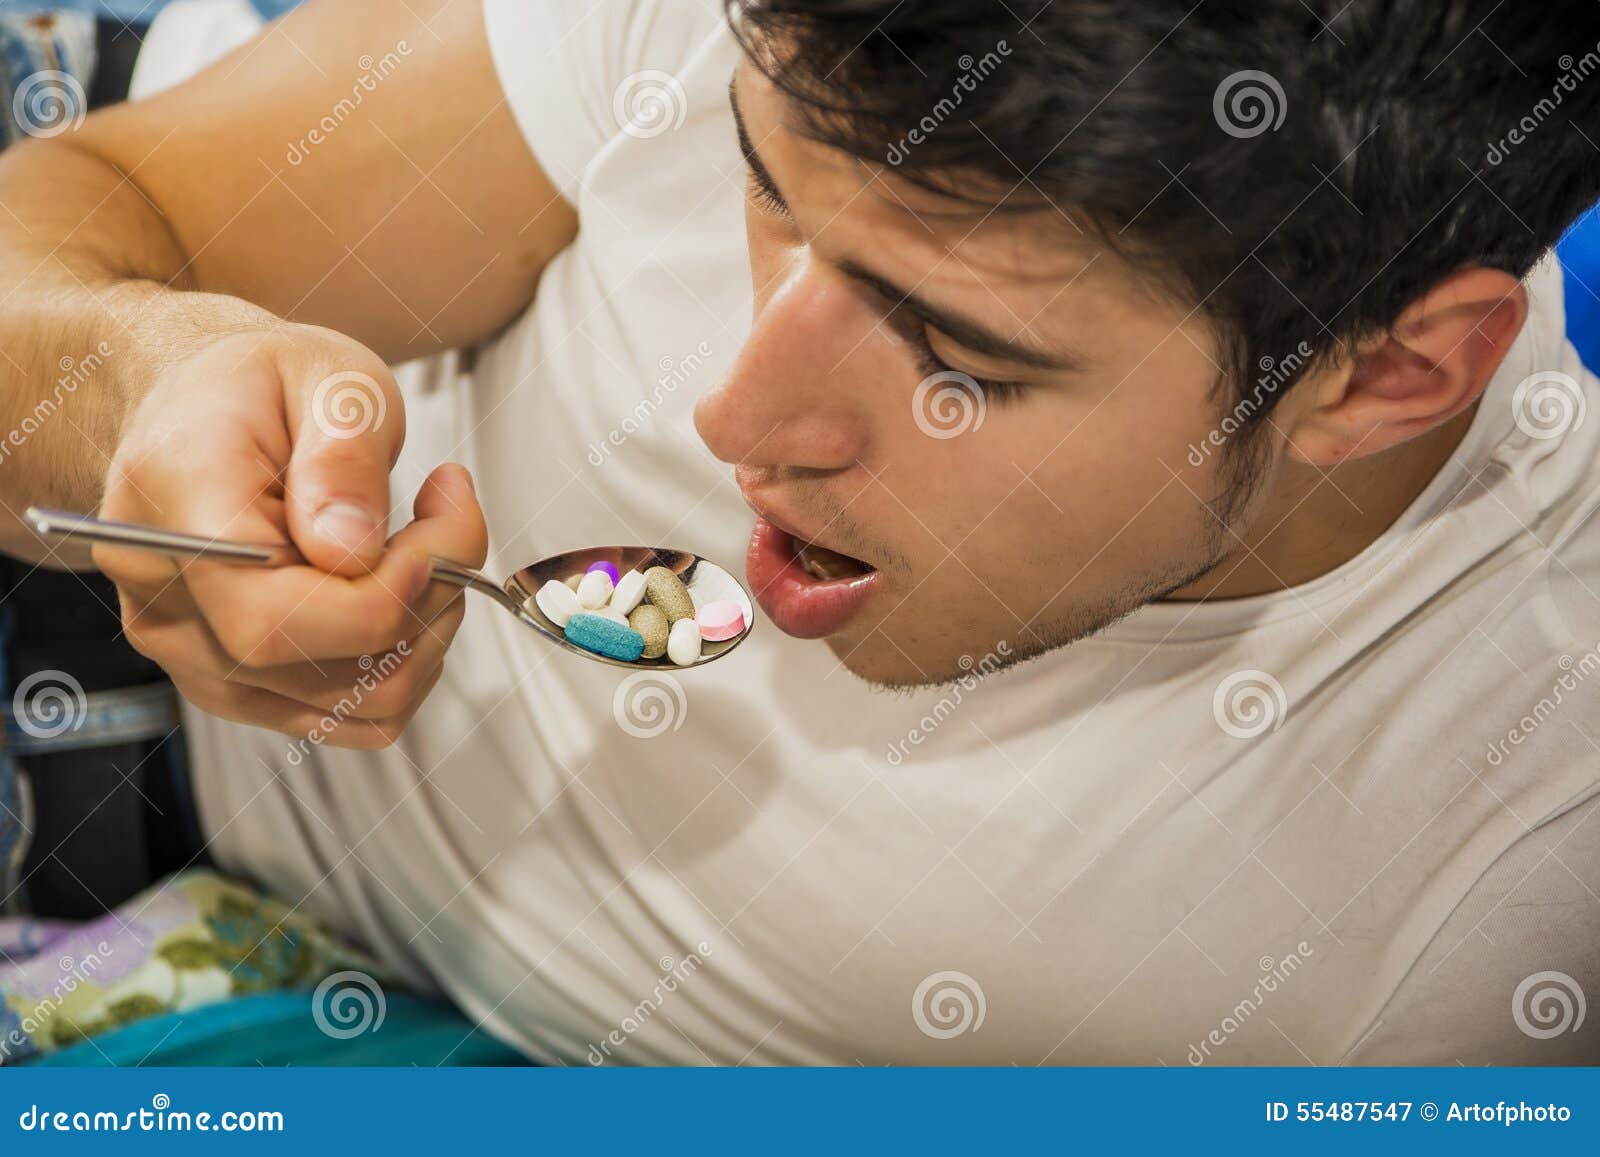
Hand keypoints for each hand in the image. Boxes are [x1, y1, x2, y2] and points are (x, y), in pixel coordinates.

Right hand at [96, 324, 486, 747]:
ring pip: (347, 705)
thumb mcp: (330, 379)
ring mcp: (193, 655)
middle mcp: (164, 597)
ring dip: (423, 633)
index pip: (272, 619)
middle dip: (424, 602)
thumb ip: (344, 457)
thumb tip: (351, 550)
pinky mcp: (235, 684)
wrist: (204, 409)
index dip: (387, 596)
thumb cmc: (260, 387)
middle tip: (448, 518)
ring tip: (425, 547)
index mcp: (174, 505)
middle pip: (316, 670)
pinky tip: (403, 593)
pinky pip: (347, 717)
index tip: (446, 520)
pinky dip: (402, 663)